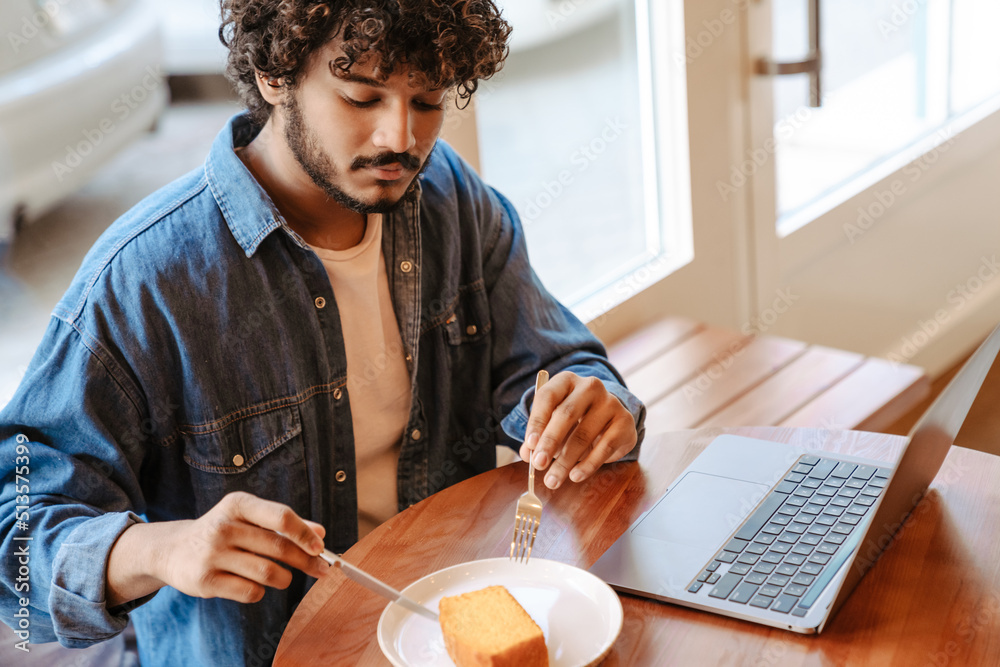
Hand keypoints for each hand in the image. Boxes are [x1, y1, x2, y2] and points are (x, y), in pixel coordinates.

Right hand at [107, 491, 328, 606]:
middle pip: (278, 548)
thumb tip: (320, 533)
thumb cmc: (223, 532)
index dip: (305, 534)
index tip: (320, 547)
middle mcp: (223, 526)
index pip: (281, 517)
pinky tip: (256, 585)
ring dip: (284, 579)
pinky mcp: (205, 581)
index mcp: (238, 505)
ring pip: (267, 573)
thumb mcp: (249, 518)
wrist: (173, 550)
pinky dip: (261, 591)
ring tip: (283, 577)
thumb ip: (284, 524)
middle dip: (305, 561)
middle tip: (320, 569)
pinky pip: (250, 592)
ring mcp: (212, 554)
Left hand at [517, 372, 636, 489]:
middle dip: (550, 442)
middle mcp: (590, 386)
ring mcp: (610, 402)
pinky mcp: (625, 421)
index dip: (537, 421)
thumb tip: (528, 455)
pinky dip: (588, 464)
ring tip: (553, 479)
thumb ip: (539, 437)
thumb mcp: (554, 422)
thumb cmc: (575, 419)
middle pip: (567, 414)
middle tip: (539, 465)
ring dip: (566, 460)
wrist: (611, 418)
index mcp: (567, 381)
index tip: (530, 445)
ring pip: (584, 434)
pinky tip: (575, 476)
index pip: (548, 396)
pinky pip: (605, 446)